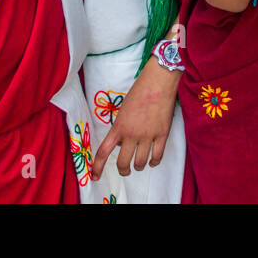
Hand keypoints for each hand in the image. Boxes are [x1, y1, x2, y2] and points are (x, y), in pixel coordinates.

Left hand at [90, 60, 179, 178]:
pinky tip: (152, 161)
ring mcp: (148, 135)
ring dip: (138, 166)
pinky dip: (154, 162)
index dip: (97, 167)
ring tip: (139, 165)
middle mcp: (132, 133)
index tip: (95, 176)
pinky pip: (157, 156)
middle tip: (125, 170)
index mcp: (119, 126)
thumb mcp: (123, 110)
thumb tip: (121, 143)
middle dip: (123, 170)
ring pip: (141, 162)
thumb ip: (120, 127)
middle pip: (123, 162)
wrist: (159, 81)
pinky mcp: (163, 134)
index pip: (103, 152)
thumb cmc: (140, 91)